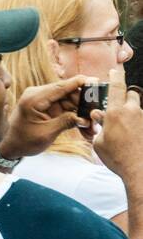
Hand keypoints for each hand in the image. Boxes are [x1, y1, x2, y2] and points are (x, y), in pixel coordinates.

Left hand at [0, 74, 89, 159]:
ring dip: (82, 114)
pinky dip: (74, 117)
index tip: (96, 81)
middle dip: (84, 105)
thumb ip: (66, 122)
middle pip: (69, 93)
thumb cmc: (24, 142)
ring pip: (70, 102)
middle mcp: (38, 95)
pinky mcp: (48, 107)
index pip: (61, 87)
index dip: (80, 83)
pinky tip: (85, 128)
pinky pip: (65, 109)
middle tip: (98, 115)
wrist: (11, 148)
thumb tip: (86, 118)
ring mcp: (44, 101)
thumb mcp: (46, 133)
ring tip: (93, 127)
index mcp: (34, 98)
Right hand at [92, 68, 142, 186]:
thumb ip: (100, 128)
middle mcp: (132, 111)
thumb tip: (100, 120)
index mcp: (116, 112)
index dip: (115, 77)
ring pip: (137, 109)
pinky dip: (137, 126)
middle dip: (125, 99)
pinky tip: (134, 139)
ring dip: (131, 115)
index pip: (117, 87)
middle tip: (118, 110)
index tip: (115, 70)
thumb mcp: (100, 143)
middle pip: (131, 95)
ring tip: (125, 131)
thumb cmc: (118, 157)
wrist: (140, 168)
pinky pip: (141, 121)